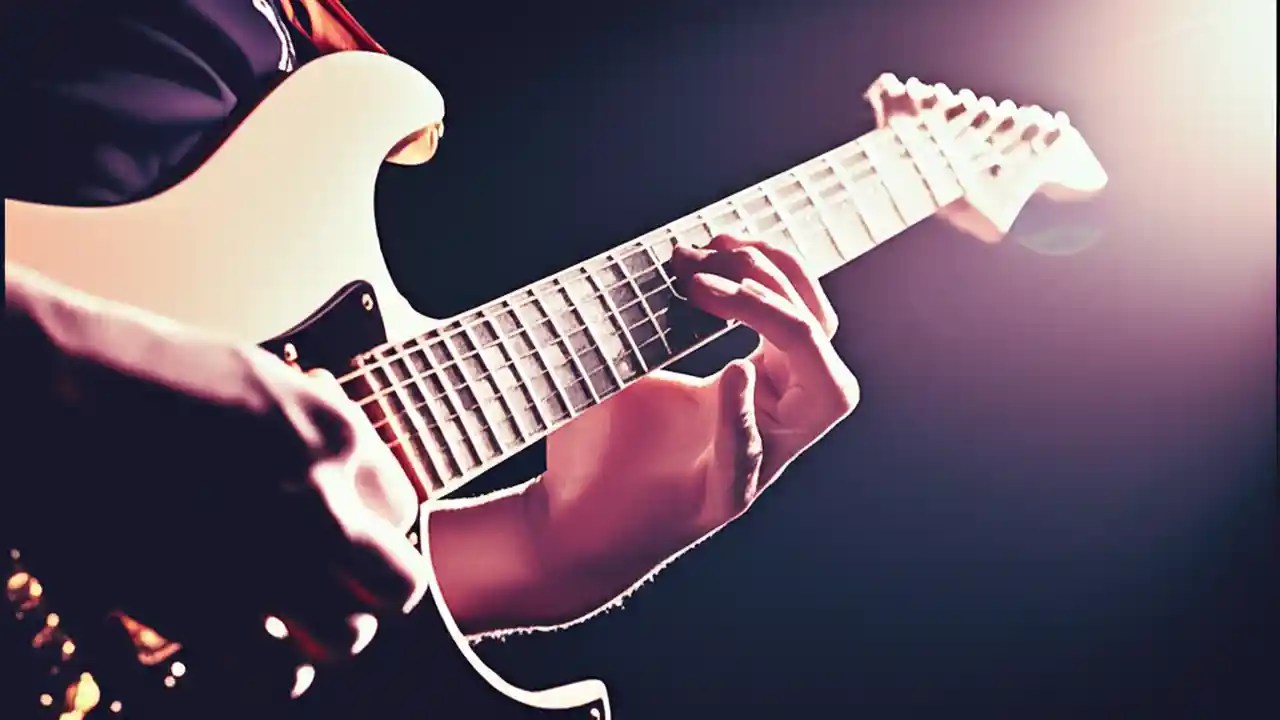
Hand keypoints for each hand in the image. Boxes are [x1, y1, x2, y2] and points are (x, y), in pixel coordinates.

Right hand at [8, 273, 428, 699]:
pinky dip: (279, 673)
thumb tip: (341, 471)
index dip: (372, 525)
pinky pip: (281, 679)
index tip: (344, 530)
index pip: (403, 509)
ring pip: (348, 639)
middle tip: (335, 582)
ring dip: (328, 632)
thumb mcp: (259, 378)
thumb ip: (314, 431)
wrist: (45, 388)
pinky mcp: (204, 613)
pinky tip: (258, 648)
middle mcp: (319, 505)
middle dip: (370, 589)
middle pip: (396, 585)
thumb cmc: (139, 371)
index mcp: (335, 437)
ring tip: (296, 617)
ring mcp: (266, 564)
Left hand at [536, 234, 857, 614]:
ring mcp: (752, 467)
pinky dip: (741, 415)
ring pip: (824, 397)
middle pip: (823, 342)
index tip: (714, 240)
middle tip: (705, 260)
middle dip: (774, 284)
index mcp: (760, 388)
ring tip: (711, 295)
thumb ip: (660, 320)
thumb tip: (668, 255)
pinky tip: (735, 375)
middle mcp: (771, 424)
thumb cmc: (603, 446)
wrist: (563, 524)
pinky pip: (747, 460)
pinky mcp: (715, 505)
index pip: (807, 317)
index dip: (774, 269)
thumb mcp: (635, 364)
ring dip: (775, 327)